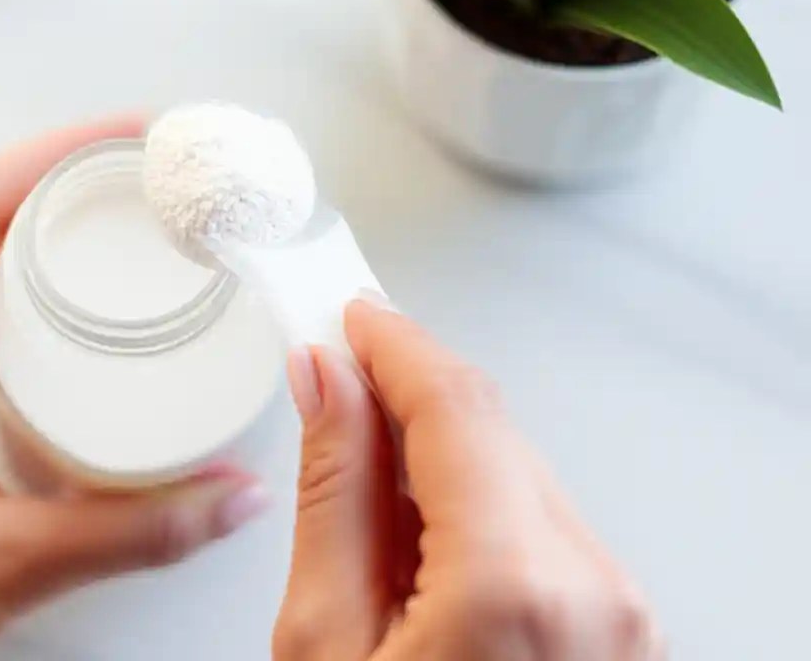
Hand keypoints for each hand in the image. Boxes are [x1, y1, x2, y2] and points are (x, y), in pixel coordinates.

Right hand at [274, 295, 660, 660]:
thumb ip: (332, 498)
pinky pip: (540, 529)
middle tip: (336, 380)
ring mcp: (617, 608)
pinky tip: (417, 550)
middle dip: (405, 400)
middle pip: (488, 434)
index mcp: (509, 585)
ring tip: (364, 503)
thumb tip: (327, 387)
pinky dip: (474, 516)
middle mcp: (588, 587)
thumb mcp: (326, 641)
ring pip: (514, 477)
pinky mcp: (620, 624)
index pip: (451, 406)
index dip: (392, 346)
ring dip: (436, 461)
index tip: (350, 317)